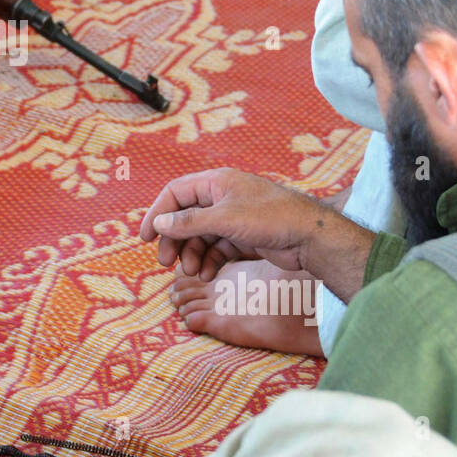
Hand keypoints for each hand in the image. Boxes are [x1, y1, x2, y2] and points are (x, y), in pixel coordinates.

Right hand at [139, 168, 321, 279]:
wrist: (311, 237)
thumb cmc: (270, 218)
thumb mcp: (224, 218)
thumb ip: (188, 222)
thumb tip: (158, 223)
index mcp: (216, 183)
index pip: (175, 193)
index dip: (157, 213)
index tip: (146, 237)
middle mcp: (222, 198)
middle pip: (185, 217)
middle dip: (174, 240)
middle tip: (166, 262)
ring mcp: (233, 218)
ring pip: (200, 236)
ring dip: (192, 255)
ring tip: (193, 272)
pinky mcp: (243, 237)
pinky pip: (216, 249)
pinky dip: (209, 261)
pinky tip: (208, 274)